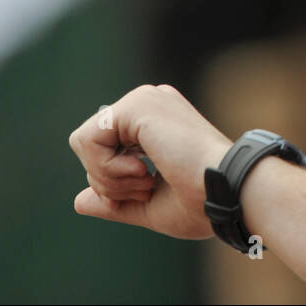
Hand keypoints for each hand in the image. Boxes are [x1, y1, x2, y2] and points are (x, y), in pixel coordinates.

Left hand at [68, 83, 233, 239]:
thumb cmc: (202, 201)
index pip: (104, 149)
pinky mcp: (136, 105)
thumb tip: (78, 201)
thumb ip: (115, 201)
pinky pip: (87, 140)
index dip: (113, 181)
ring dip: (108, 176)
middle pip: (89, 145)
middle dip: (108, 180)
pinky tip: (143, 169)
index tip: (149, 188)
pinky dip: (106, 168)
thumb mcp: (150, 205)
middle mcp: (148, 104)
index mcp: (155, 122)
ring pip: (84, 142)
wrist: (227, 190)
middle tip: (147, 186)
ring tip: (147, 179)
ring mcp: (143, 100)